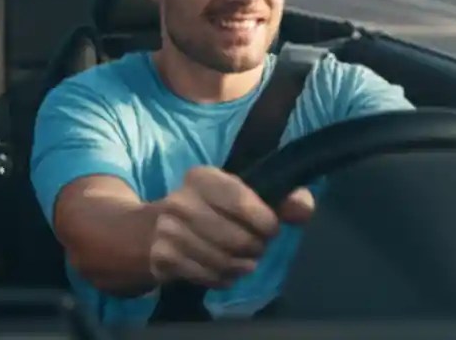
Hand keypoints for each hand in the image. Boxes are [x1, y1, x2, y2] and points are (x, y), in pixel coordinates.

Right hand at [148, 166, 314, 289]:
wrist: (150, 230)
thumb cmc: (206, 210)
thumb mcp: (239, 195)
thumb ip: (279, 199)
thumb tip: (305, 208)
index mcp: (201, 177)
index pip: (243, 201)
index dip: (266, 222)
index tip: (269, 228)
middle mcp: (180, 201)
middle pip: (237, 238)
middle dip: (255, 248)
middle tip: (255, 247)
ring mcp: (168, 231)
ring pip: (225, 261)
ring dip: (242, 266)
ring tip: (241, 261)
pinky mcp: (163, 258)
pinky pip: (210, 277)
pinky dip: (224, 278)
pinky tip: (222, 269)